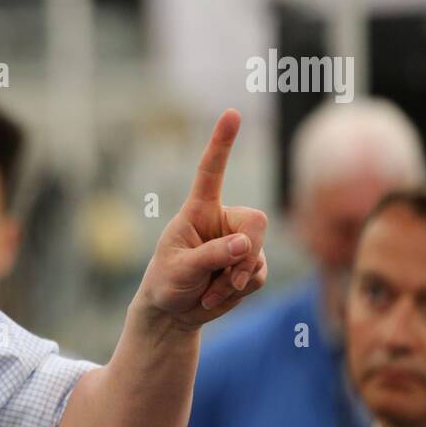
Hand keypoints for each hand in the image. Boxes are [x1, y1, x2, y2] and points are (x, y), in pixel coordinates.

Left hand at [137, 108, 268, 330]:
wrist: (172, 312)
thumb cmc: (166, 283)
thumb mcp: (181, 269)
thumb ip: (211, 256)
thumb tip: (244, 244)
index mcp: (198, 210)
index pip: (211, 172)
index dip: (221, 144)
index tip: (231, 113)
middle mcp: (221, 221)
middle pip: (256, 222)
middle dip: (246, 252)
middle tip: (227, 277)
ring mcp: (237, 243)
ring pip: (259, 253)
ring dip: (237, 279)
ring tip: (209, 290)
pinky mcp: (248, 265)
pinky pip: (259, 274)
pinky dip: (241, 289)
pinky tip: (217, 295)